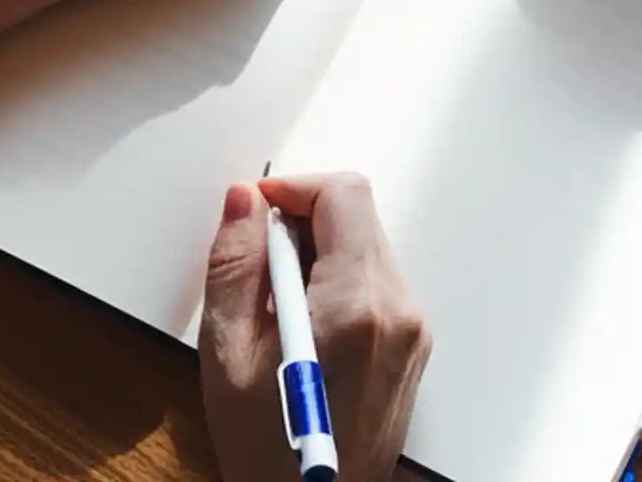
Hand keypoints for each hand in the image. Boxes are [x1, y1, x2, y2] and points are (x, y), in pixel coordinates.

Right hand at [199, 174, 431, 481]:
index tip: (258, 208)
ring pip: (368, 245)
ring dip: (319, 252)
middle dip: (303, 222)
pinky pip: (377, 279)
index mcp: (355, 308)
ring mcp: (414, 327)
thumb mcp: (227, 355)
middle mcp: (399, 311)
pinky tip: (305, 325)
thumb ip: (234, 265)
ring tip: (278, 307)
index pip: (345, 196)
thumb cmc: (268, 451)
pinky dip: (338, 280)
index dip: (295, 189)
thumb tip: (243, 201)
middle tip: (258, 265)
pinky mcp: (414, 341)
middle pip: (359, 216)